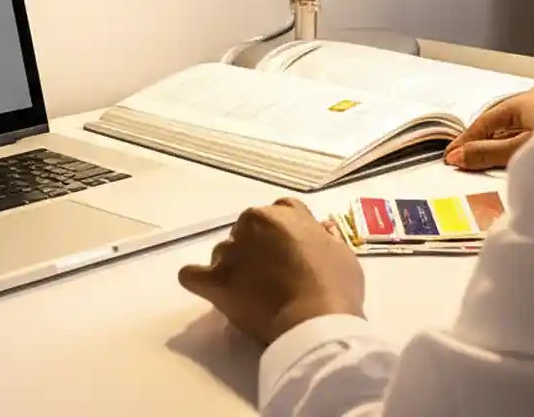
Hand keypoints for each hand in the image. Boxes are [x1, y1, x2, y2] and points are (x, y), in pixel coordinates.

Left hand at [177, 198, 364, 344]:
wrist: (315, 321)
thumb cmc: (335, 288)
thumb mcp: (342, 254)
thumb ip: (324, 239)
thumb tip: (319, 231)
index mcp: (284, 214)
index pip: (278, 212)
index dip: (283, 234)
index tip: (289, 254)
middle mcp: (252, 223)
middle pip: (247, 229)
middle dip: (254, 249)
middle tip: (270, 277)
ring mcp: (230, 250)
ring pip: (222, 252)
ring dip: (232, 267)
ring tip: (249, 295)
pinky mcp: (214, 278)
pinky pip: (191, 274)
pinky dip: (200, 281)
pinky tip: (212, 291)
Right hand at [444, 88, 533, 170]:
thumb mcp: (521, 149)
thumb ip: (487, 152)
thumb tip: (456, 156)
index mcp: (522, 101)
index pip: (484, 122)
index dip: (465, 141)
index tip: (450, 157)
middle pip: (500, 123)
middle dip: (480, 140)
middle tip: (462, 160)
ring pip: (517, 129)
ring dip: (500, 143)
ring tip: (484, 161)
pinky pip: (532, 135)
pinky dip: (518, 145)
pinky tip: (516, 157)